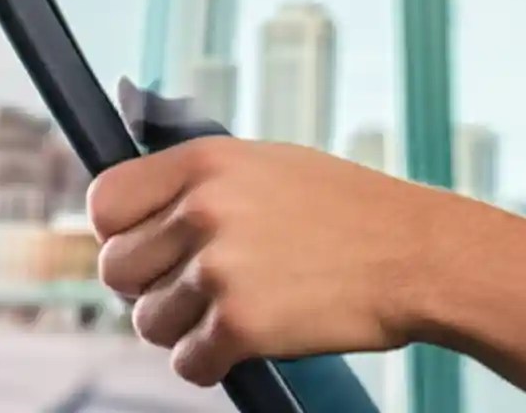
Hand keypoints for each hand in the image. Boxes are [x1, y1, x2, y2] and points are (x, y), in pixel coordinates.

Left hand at [87, 137, 446, 385]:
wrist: (420, 256)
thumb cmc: (354, 211)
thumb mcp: (273, 166)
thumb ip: (205, 184)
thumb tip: (143, 216)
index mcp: (207, 162)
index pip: (105, 202)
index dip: (119, 233)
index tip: (146, 249)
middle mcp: (205, 209)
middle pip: (116, 269)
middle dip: (150, 287)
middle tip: (200, 289)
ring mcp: (221, 268)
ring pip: (148, 322)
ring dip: (185, 328)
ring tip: (238, 310)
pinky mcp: (241, 325)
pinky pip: (187, 363)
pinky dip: (214, 362)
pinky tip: (254, 339)